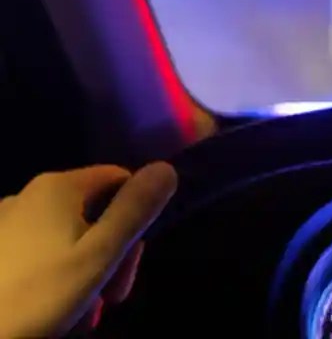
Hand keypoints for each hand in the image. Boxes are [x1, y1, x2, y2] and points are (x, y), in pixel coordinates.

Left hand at [0, 162, 176, 337]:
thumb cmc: (39, 294)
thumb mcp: (100, 255)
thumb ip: (134, 211)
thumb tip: (166, 168)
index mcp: (58, 188)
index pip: (121, 180)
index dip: (136, 220)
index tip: (129, 266)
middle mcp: (28, 194)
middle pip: (93, 212)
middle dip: (111, 254)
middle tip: (109, 298)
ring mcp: (3, 221)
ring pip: (66, 236)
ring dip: (84, 270)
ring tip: (79, 311)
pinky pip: (37, 251)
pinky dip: (53, 274)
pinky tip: (50, 305)